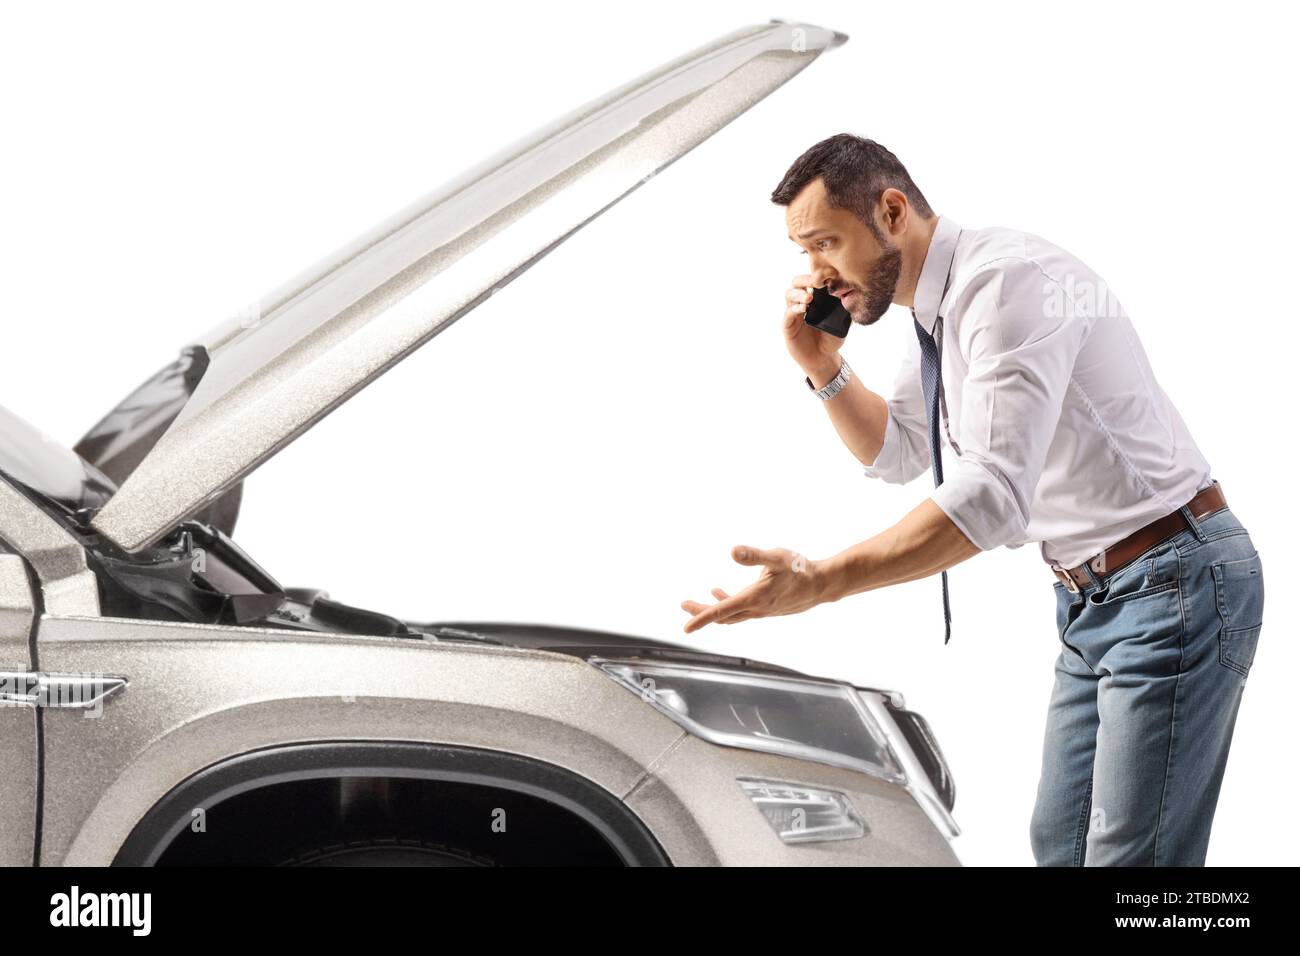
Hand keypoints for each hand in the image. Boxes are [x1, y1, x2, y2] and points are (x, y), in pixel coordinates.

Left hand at [680, 544, 832, 633]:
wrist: (823, 585)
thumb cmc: (801, 569)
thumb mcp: (777, 557)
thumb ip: (754, 555)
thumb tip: (732, 551)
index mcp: (755, 598)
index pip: (722, 611)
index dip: (701, 618)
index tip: (686, 628)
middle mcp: (757, 609)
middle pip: (723, 616)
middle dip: (702, 612)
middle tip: (684, 605)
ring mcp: (762, 611)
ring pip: (732, 616)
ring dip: (715, 609)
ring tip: (703, 599)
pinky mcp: (768, 609)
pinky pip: (742, 612)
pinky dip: (729, 605)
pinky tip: (722, 592)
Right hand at [784, 273, 843, 382]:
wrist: (824, 358)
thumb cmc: (831, 338)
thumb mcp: (841, 321)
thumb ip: (843, 307)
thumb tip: (848, 292)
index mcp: (815, 297)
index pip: (812, 279)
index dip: (817, 274)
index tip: (829, 275)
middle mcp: (802, 302)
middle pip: (796, 282)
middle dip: (805, 279)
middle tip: (814, 282)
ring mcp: (794, 313)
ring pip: (789, 294)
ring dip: (799, 293)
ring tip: (810, 298)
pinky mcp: (788, 326)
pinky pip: (788, 313)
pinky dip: (795, 309)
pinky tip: (804, 309)